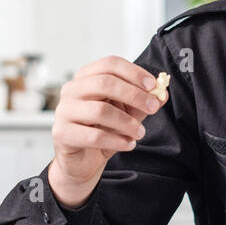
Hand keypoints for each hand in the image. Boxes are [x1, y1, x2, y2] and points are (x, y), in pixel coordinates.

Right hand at [49, 55, 165, 206]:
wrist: (83, 160)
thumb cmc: (103, 130)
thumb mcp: (128, 113)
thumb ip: (143, 102)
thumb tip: (163, 93)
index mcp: (86, 78)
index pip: (110, 64)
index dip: (134, 72)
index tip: (153, 85)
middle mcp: (72, 90)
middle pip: (104, 83)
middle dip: (134, 95)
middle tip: (153, 108)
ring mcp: (64, 111)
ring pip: (100, 110)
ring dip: (127, 122)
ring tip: (140, 133)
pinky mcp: (62, 134)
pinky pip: (94, 136)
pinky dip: (116, 141)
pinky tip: (128, 144)